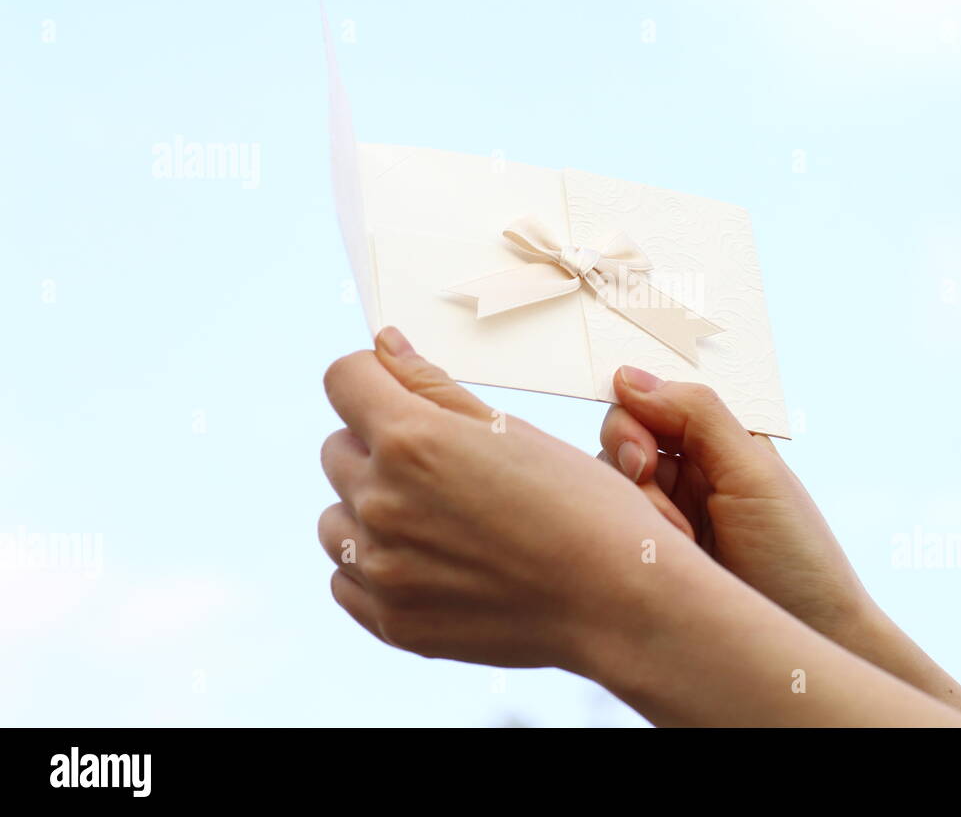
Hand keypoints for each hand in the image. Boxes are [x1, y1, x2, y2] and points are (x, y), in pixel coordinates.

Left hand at [317, 327, 700, 672]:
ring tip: (442, 521)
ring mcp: (381, 570)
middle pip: (337, 449)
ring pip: (335, 520)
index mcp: (412, 441)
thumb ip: (432, 385)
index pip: (342, 379)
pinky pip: (347, 579)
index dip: (375, 378)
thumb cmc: (581, 506)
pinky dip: (377, 567)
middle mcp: (381, 502)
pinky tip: (434, 563)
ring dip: (371, 510)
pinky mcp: (390, 621)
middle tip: (447, 470)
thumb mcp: (511, 430)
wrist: (619, 601)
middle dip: (378, 447)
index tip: (404, 394)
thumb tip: (384, 346)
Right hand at [599, 365, 960, 724]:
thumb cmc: (796, 556)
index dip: (635, 412)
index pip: (654, 401)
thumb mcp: (753, 472)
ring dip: (639, 504)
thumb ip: (696, 415)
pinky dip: (631, 537)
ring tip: (679, 537)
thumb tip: (629, 376)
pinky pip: (611, 528)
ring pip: (611, 484)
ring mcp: (664, 513)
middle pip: (622, 437)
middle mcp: (687, 471)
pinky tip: (666, 556)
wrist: (807, 637)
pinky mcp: (647, 554)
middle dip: (630, 455)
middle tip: (646, 476)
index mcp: (717, 441)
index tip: (642, 443)